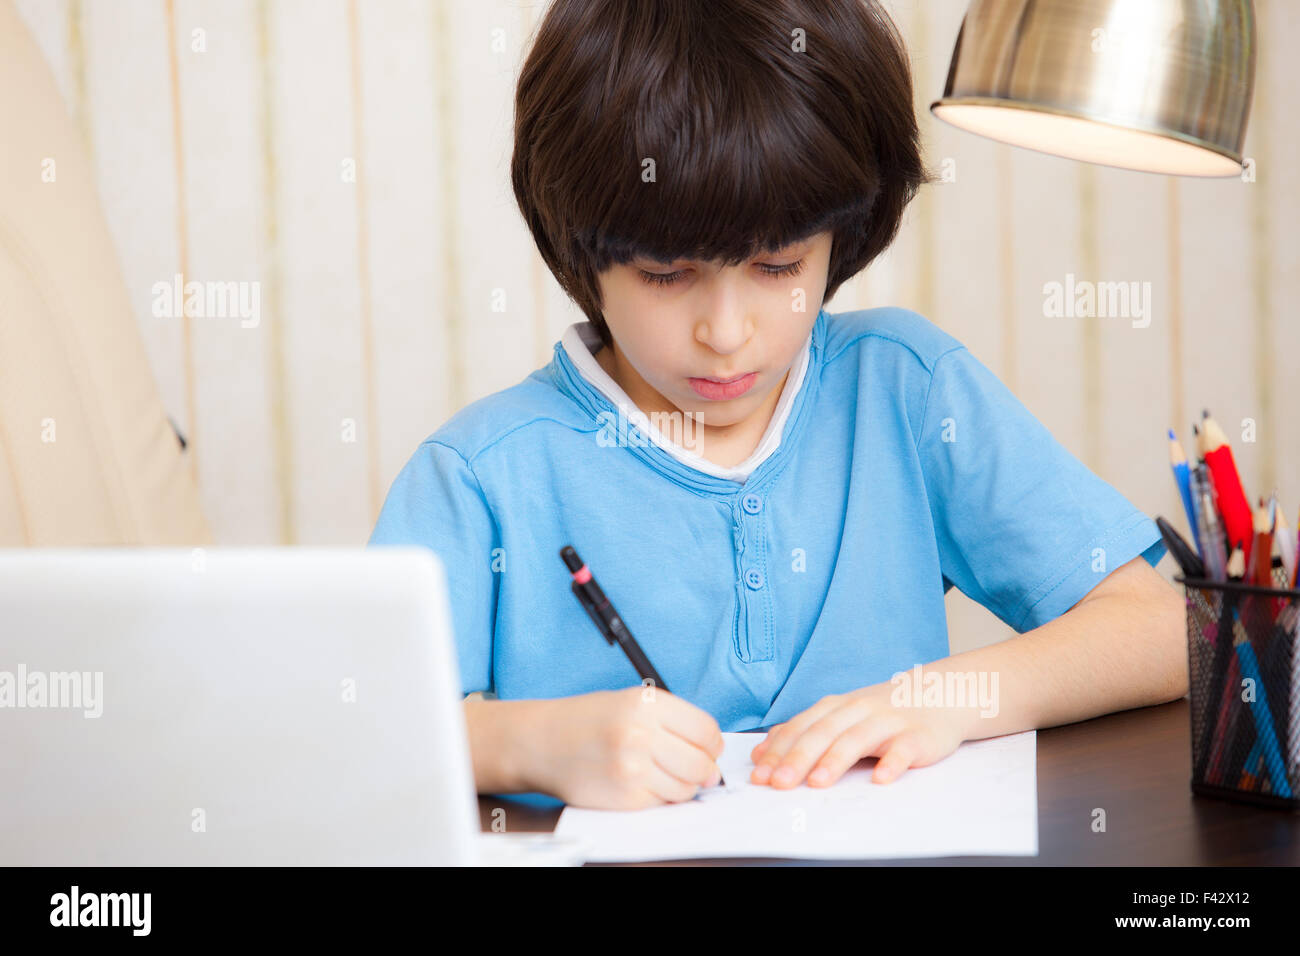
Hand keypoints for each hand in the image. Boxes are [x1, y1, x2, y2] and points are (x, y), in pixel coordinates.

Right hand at [532, 686, 723, 809]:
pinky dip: (658, 797)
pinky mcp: (624, 796)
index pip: (707, 731)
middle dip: (704, 770)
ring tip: (660, 773)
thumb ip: (672, 721)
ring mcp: (632, 768)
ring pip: (685, 789)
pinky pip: (661, 803)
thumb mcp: (631, 702)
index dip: (712, 744)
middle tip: (693, 768)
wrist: (543, 741)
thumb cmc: (588, 721)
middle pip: (701, 764)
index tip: (708, 749)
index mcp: (648, 704)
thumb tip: (712, 751)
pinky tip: (640, 783)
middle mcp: (641, 733)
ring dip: (681, 786)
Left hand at [749, 682, 969, 787]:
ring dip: (835, 761)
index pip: (800, 728)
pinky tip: (880, 779)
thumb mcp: (839, 715)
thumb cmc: (881, 712)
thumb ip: (802, 732)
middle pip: (823, 733)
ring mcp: (887, 721)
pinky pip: (903, 749)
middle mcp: (858, 710)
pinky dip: (892, 763)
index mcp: (835, 707)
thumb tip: (762, 753)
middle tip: (778, 783)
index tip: (758, 775)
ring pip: (857, 739)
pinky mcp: (917, 735)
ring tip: (817, 783)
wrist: (938, 694)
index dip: (778, 751)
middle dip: (798, 759)